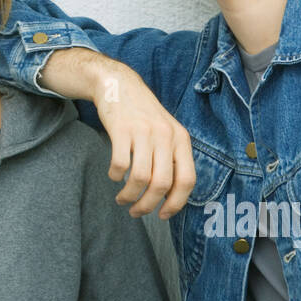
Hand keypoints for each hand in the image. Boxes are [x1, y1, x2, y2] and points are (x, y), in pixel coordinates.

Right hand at [92, 63, 195, 219]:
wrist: (119, 84)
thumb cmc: (143, 115)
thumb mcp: (166, 132)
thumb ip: (172, 158)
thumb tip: (170, 196)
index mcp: (181, 139)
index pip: (187, 180)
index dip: (176, 203)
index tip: (162, 215)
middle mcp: (166, 136)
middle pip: (162, 184)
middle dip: (148, 205)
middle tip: (136, 212)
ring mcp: (144, 132)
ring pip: (141, 178)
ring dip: (129, 195)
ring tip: (122, 199)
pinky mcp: (122, 129)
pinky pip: (120, 164)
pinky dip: (116, 176)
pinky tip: (113, 176)